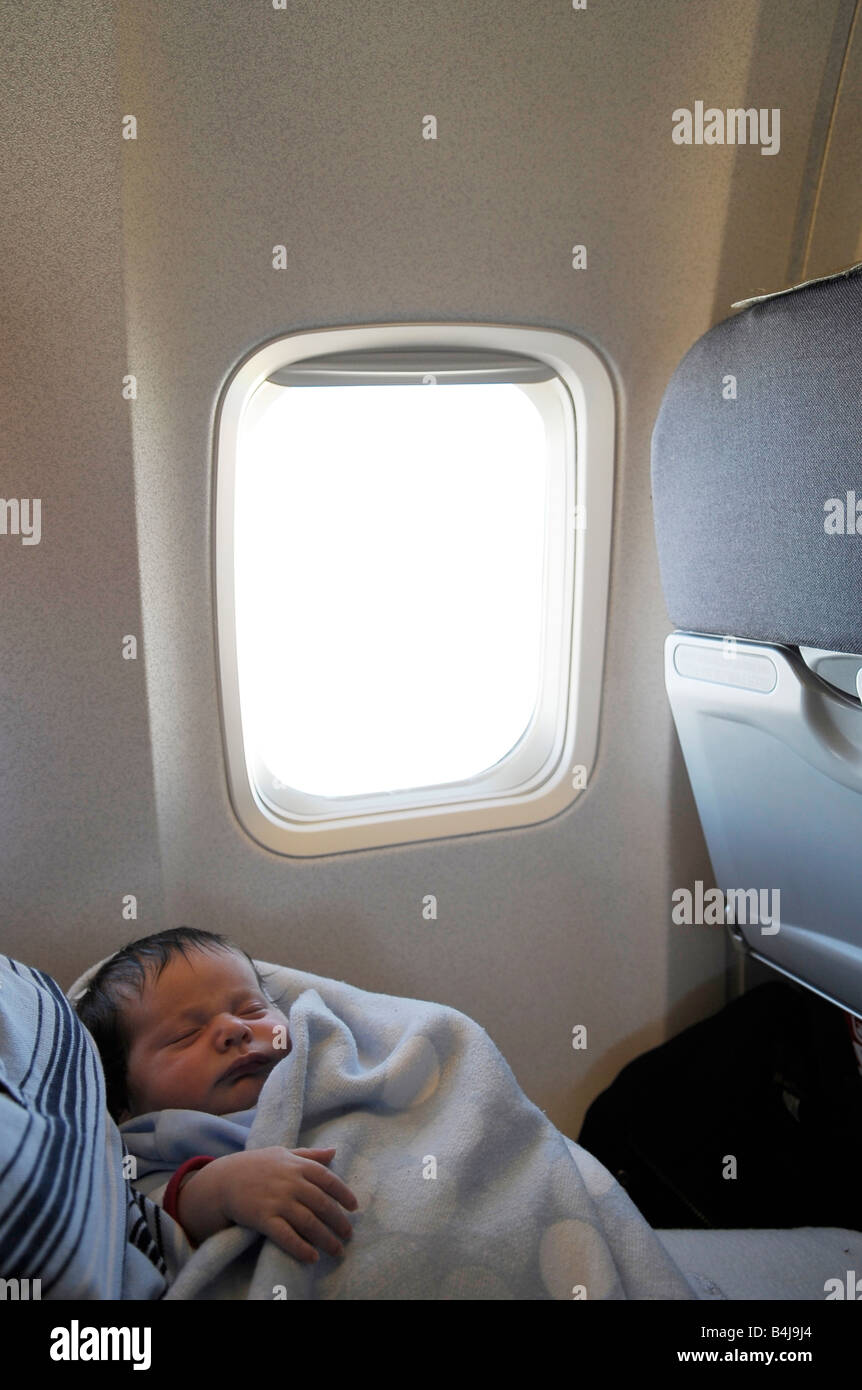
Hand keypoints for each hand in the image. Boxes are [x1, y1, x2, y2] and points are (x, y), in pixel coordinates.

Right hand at [177, 1146, 357, 1262]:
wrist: (223, 1180)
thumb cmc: (256, 1166)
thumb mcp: (283, 1153)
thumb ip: (310, 1154)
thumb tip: (335, 1151)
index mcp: (297, 1165)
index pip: (328, 1179)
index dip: (343, 1194)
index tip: (353, 1208)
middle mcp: (290, 1182)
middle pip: (322, 1204)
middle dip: (338, 1222)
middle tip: (348, 1235)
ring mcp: (277, 1200)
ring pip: (309, 1223)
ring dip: (326, 1239)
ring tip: (337, 1250)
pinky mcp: (263, 1218)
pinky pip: (286, 1236)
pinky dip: (301, 1248)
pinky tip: (312, 1257)